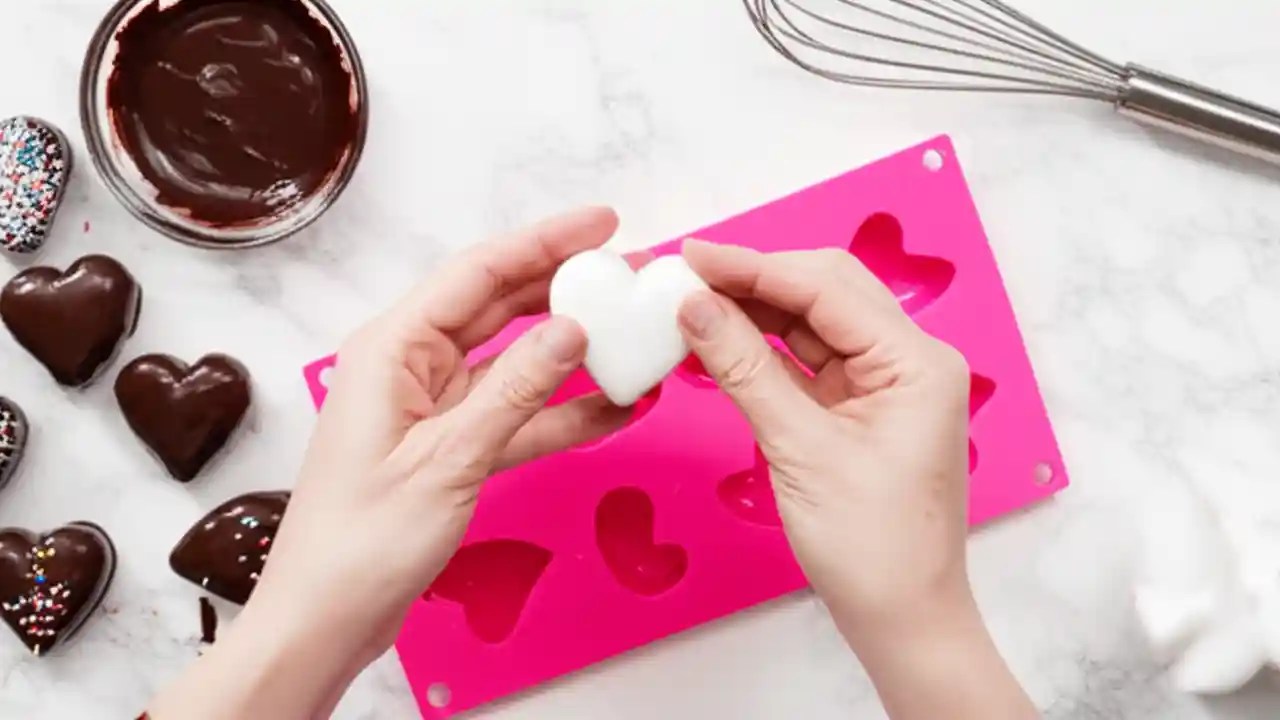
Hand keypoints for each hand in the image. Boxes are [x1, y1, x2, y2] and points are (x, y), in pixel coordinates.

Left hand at [146, 207, 632, 718]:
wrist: (324, 619)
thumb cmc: (362, 542)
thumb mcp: (449, 461)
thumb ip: (515, 391)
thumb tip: (573, 328)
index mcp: (392, 348)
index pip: (478, 273)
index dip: (545, 242)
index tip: (604, 224)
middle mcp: (410, 364)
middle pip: (497, 305)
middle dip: (564, 287)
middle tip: (629, 275)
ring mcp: (431, 406)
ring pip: (513, 360)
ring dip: (571, 352)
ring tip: (632, 333)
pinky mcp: (449, 446)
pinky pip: (515, 414)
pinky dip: (560, 412)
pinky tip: (613, 407)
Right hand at [676, 240, 1035, 719]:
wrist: (903, 619)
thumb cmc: (873, 548)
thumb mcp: (800, 452)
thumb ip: (746, 371)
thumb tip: (694, 307)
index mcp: (916, 363)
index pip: (826, 289)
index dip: (753, 267)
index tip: (690, 256)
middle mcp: (908, 360)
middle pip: (824, 291)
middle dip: (754, 279)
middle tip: (683, 276)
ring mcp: (884, 383)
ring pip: (811, 322)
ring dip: (753, 310)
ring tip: (689, 304)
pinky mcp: (859, 408)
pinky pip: (805, 360)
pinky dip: (762, 349)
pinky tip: (718, 340)